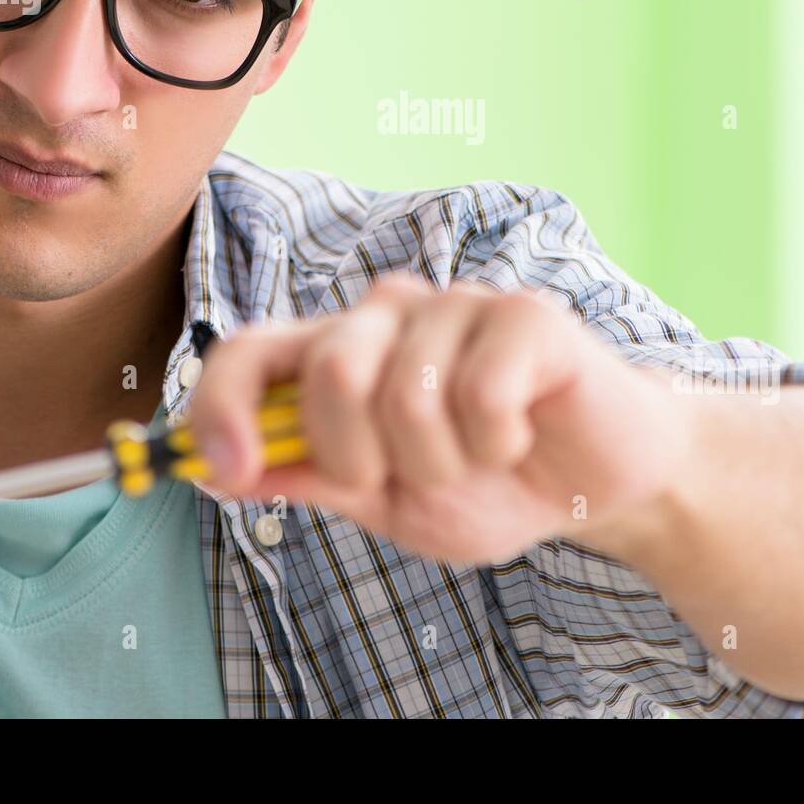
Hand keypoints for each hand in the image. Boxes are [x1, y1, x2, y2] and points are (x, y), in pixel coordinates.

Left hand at [186, 271, 683, 563]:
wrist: (595, 483)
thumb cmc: (487, 483)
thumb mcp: (385, 501)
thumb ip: (309, 475)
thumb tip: (208, 467)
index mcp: (340, 351)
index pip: (249, 350)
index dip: (220, 407)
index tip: (228, 474)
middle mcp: (388, 311)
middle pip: (330, 376)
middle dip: (368, 461)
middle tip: (419, 476)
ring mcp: (456, 303)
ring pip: (409, 397)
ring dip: (447, 464)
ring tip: (484, 454)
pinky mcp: (523, 312)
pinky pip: (481, 394)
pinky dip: (499, 444)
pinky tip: (521, 433)